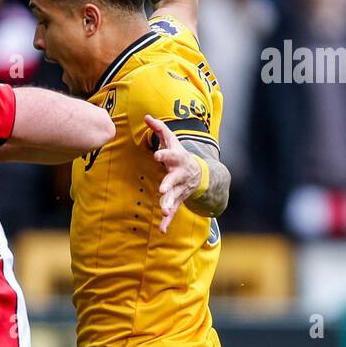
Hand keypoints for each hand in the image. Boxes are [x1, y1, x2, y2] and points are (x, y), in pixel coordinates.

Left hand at [146, 115, 200, 232]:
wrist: (199, 174)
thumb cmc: (179, 155)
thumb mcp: (171, 141)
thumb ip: (159, 129)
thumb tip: (146, 116)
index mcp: (178, 160)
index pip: (171, 155)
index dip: (164, 155)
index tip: (157, 155)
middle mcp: (180, 175)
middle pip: (174, 180)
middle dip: (169, 184)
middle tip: (163, 189)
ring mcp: (180, 189)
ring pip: (175, 197)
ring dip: (169, 204)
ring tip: (164, 210)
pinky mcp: (178, 200)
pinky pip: (173, 211)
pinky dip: (168, 221)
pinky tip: (161, 230)